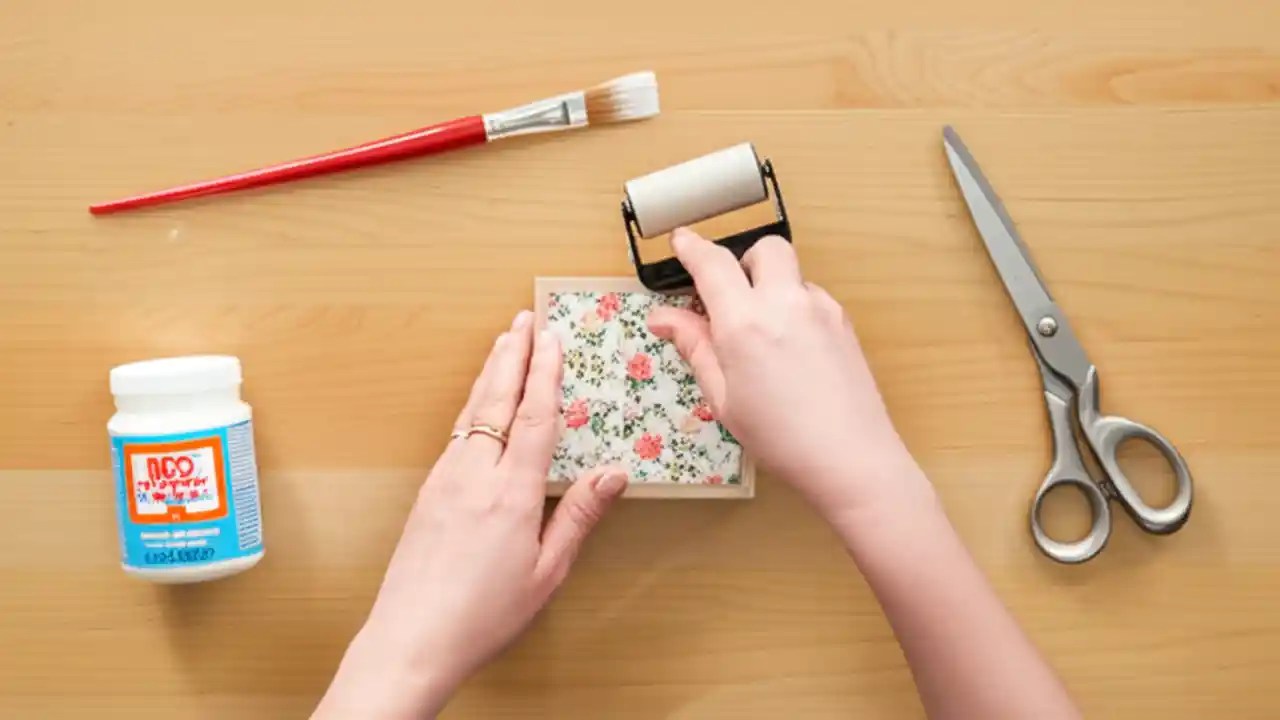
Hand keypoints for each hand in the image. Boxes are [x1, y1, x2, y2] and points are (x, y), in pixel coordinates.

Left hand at [313, 311, 626, 719]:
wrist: (410, 640)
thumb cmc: (482, 615)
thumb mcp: (545, 572)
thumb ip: (578, 518)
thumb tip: (613, 475)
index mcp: (510, 493)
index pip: (533, 416)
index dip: (546, 373)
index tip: (552, 338)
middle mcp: (473, 474)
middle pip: (496, 399)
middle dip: (513, 354)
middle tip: (525, 318)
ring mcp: (444, 479)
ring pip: (472, 411)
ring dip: (491, 372)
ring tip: (503, 343)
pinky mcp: (428, 492)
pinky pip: (456, 431)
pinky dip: (474, 403)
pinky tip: (479, 402)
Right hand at [648, 229, 931, 522]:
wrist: (852, 458)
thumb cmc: (781, 438)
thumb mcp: (724, 399)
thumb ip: (696, 348)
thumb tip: (664, 317)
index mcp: (745, 323)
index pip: (712, 263)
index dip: (691, 247)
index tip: (681, 241)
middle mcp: (785, 303)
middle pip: (763, 249)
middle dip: (743, 261)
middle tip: (730, 298)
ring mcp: (821, 309)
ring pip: (791, 273)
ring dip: (771, 286)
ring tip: (763, 335)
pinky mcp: (844, 322)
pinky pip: (811, 297)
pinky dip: (794, 308)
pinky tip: (792, 351)